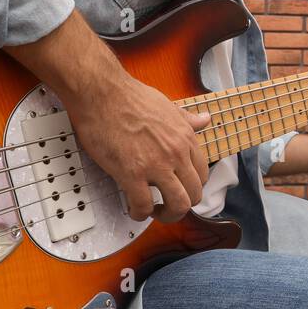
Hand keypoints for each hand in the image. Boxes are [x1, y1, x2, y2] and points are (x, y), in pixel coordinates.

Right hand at [63, 75, 210, 222]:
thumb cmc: (130, 97)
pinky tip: (133, 209)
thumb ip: (187, 119)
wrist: (102, 93)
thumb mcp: (168, 106)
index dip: (191, 187)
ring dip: (167, 215)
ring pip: (177, 205)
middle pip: (194, 194)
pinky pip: (143, 206)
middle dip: (182, 206)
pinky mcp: (131, 173)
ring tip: (154, 212)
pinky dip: (139, 214)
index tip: (179, 189)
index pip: (202, 174)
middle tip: (167, 206)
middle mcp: (176, 153)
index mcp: (185, 138)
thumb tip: (205, 119)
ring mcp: (156, 165)